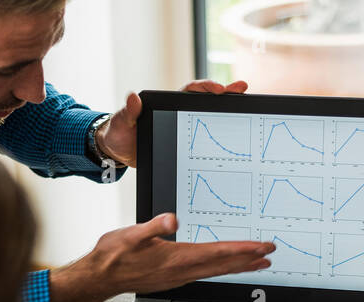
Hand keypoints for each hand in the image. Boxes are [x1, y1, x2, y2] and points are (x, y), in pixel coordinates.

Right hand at [49, 213, 272, 301]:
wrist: (99, 278)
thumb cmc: (113, 255)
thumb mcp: (131, 234)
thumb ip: (153, 226)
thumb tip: (172, 220)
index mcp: (176, 259)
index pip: (217, 252)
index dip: (242, 249)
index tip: (262, 246)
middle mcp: (181, 271)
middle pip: (223, 264)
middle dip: (249, 258)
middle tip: (271, 253)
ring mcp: (178, 277)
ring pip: (216, 271)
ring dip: (239, 266)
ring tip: (258, 262)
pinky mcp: (173, 278)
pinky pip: (205, 273)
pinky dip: (222, 269)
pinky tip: (227, 267)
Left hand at [97, 80, 248, 167]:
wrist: (118, 152)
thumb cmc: (119, 133)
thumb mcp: (122, 122)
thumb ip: (129, 111)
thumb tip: (133, 97)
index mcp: (166, 103)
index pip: (189, 91)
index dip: (204, 87)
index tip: (217, 89)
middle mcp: (178, 111)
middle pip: (206, 99)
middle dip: (225, 92)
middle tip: (242, 87)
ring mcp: (184, 125)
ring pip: (208, 116)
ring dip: (226, 110)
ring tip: (245, 102)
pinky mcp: (185, 143)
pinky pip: (204, 137)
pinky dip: (219, 134)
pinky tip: (234, 136)